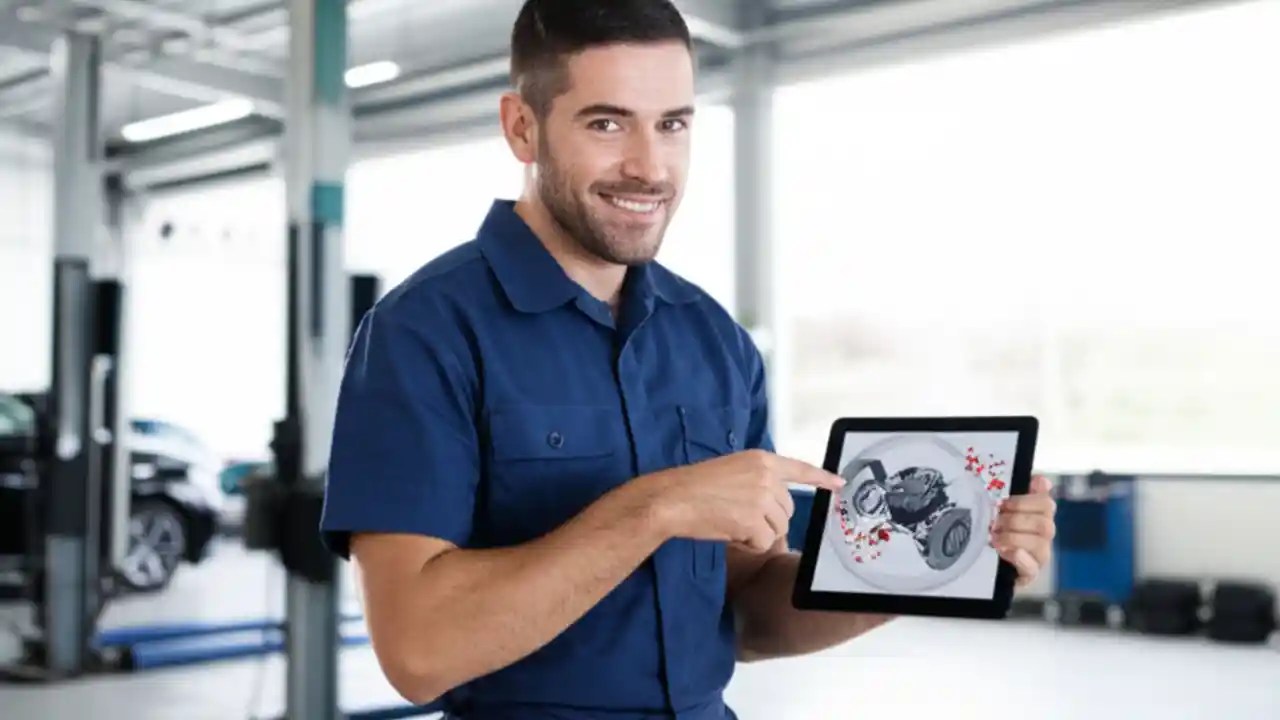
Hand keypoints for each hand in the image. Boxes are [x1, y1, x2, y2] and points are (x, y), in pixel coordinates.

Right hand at [648, 450, 844, 552]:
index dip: (822, 478)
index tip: (839, 484)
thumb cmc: (692, 487)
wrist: (672, 499)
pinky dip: (749, 545)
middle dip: (769, 520)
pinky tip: (729, 534)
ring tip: (730, 523)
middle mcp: (766, 476)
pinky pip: (764, 543)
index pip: (799, 468)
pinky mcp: (754, 520)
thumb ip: (756, 481)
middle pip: (787, 510)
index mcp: (760, 460)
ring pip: (778, 528)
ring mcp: (762, 498)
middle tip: (739, 517)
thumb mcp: (730, 471)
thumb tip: (774, 504)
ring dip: (758, 534)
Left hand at [990, 474, 1056, 587]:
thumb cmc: (997, 532)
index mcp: (1039, 516)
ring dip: (1013, 537)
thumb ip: (1021, 494)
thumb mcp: (1004, 511)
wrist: (985, 565)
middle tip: (994, 522)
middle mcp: (1044, 536)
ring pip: (1040, 544)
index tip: (1004, 504)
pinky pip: (1032, 568)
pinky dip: (1018, 558)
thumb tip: (1041, 480)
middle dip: (1015, 520)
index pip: (1046, 504)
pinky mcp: (1029, 575)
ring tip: (994, 538)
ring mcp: (1039, 557)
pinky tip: (1004, 552)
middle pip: (1044, 524)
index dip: (1025, 501)